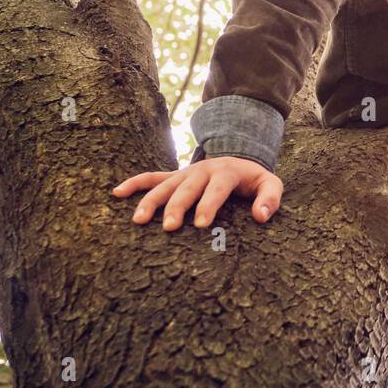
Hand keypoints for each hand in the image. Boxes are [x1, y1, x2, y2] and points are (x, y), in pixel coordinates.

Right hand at [111, 156, 282, 231]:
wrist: (239, 159)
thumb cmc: (253, 180)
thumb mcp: (269, 184)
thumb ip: (270, 198)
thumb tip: (261, 216)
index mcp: (226, 172)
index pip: (216, 189)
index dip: (209, 205)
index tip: (201, 224)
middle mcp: (202, 170)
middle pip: (187, 189)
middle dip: (177, 207)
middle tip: (169, 228)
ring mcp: (185, 173)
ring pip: (165, 185)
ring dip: (151, 201)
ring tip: (139, 220)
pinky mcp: (174, 176)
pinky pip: (151, 177)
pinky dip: (134, 183)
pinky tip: (117, 193)